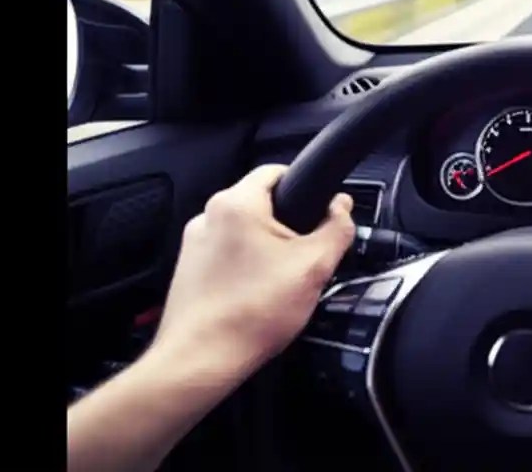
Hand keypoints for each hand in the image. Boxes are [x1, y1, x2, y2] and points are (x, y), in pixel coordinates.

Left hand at [152, 165, 355, 377]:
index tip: (324, 214)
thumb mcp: (314, 267)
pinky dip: (247, 267)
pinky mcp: (189, 269)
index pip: (278, 170)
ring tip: (283, 282)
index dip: (308, 187)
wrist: (201, 361)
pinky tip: (259, 296)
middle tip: (308, 257)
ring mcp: (194, 243)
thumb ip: (337, 228)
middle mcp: (208, 216)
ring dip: (268, 248)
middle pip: (263, 203)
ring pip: (245, 232)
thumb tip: (343, 207)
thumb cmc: (254, 312)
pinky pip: (228, 254)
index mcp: (237, 203)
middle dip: (290, 225)